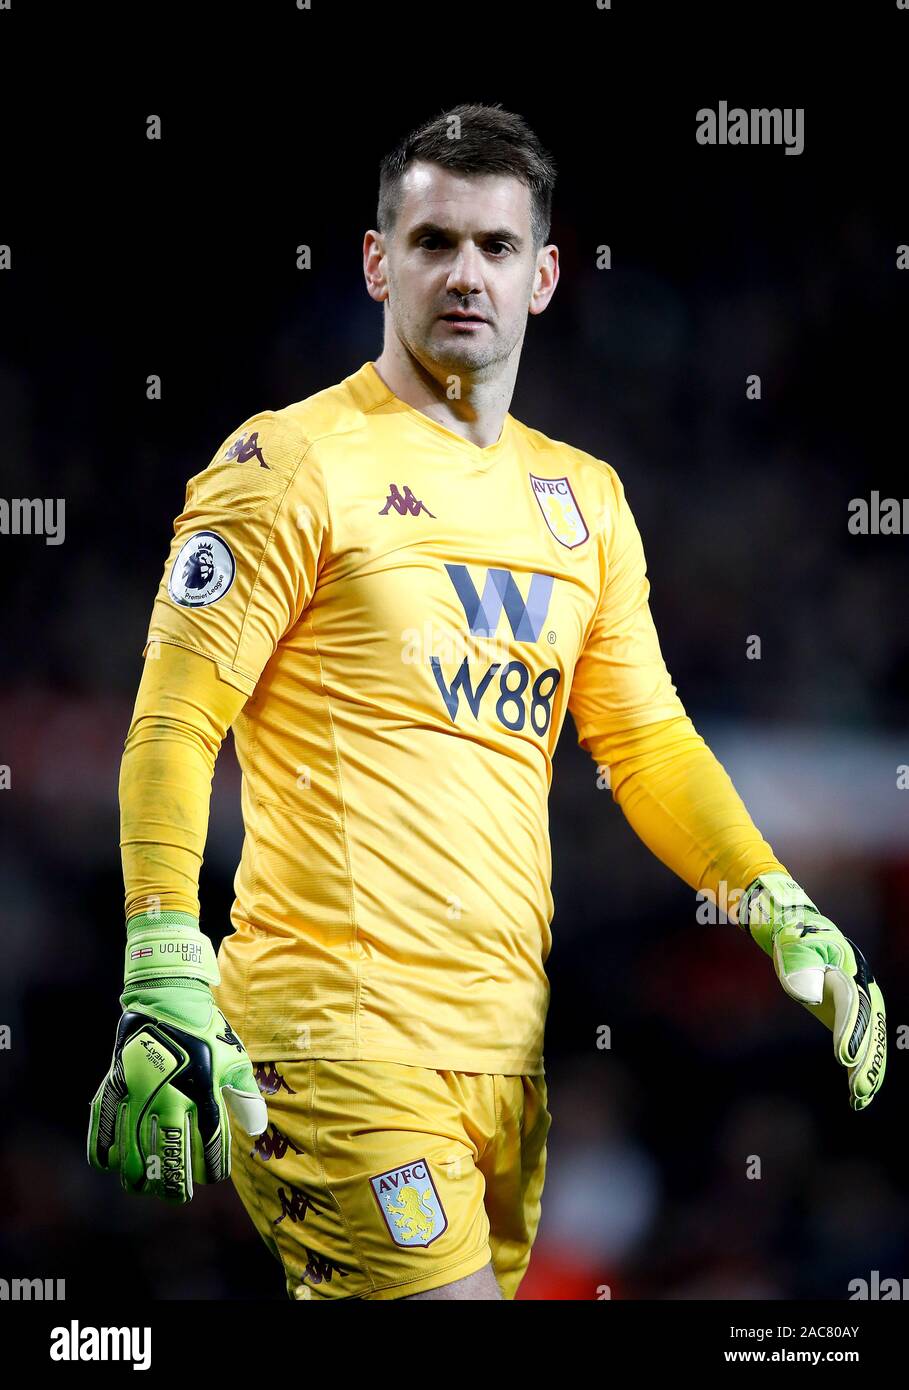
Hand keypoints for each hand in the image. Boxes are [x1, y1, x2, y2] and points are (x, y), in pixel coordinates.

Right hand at [88, 916, 267, 1200]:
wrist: (168, 996)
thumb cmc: (205, 1029)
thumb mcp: (234, 1058)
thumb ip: (245, 1095)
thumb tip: (258, 1129)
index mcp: (201, 1091)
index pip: (208, 1144)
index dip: (211, 1167)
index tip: (212, 1177)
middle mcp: (169, 1097)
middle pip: (167, 1155)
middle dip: (172, 1183)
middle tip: (176, 1195)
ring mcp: (138, 1092)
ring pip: (133, 1149)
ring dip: (138, 1174)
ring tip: (143, 1188)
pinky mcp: (116, 1084)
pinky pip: (104, 1124)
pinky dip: (103, 1148)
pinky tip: (110, 1164)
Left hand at [738, 872, 886, 1111]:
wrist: (800, 928)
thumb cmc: (792, 936)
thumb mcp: (793, 943)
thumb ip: (799, 963)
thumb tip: (806, 991)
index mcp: (847, 968)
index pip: (852, 1004)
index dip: (850, 1032)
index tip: (843, 1058)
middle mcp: (862, 985)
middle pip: (869, 1026)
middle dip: (866, 1058)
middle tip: (858, 1087)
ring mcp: (861, 1000)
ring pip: (872, 1038)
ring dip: (869, 1069)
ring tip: (861, 1097)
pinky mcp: (853, 1013)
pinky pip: (864, 1042)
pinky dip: (864, 1066)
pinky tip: (858, 1094)